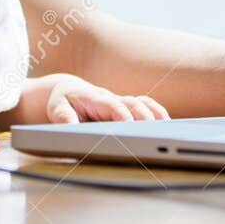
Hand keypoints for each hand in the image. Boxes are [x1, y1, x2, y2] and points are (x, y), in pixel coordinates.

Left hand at [44, 75, 167, 123]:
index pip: (111, 104)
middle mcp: (112, 99)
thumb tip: (70, 128)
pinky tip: (168, 127)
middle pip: (133, 104)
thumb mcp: (57, 109)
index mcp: (95, 98)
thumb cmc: (64, 102)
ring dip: (156, 115)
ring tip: (167, 130)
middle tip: (152, 131)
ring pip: (143, 104)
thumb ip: (63, 118)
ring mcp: (122, 103)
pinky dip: (158, 114)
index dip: (121, 113)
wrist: (68, 92)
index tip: (129, 124)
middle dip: (143, 116)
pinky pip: (148, 107)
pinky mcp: (128, 109)